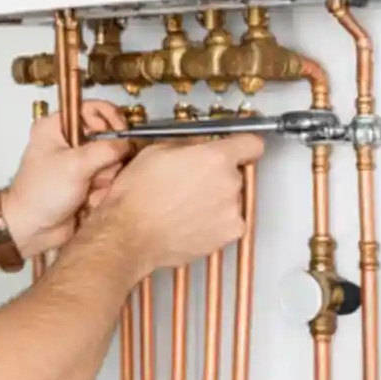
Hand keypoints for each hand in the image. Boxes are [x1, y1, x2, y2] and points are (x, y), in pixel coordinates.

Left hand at [2, 101, 134, 256]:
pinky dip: (101, 190)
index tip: (120, 134)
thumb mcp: (75, 165)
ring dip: (105, 178)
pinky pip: (106, 179)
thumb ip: (106, 150)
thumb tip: (128, 144)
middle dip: (108, 158)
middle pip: (106, 137)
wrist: (32, 229)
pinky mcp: (84, 180)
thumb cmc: (40, 194)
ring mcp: (77, 162)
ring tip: (90, 189)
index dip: (110, 120)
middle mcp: (67, 140)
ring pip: (110, 161)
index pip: (93, 109)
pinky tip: (88, 200)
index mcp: (56, 126)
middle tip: (98, 171)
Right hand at [85, 134, 265, 272]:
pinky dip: (215, 222)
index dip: (243, 144)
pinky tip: (191, 221)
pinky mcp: (228, 234)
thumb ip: (186, 145)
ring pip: (231, 198)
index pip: (251, 144)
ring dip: (215, 199)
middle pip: (234, 173)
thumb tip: (196, 145)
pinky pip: (229, 222)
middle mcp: (229, 183)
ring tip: (185, 206)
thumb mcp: (154, 152)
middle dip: (216, 176)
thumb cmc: (136, 197)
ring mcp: (231, 211)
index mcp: (214, 158)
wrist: (129, 235)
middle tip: (190, 183)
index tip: (240, 148)